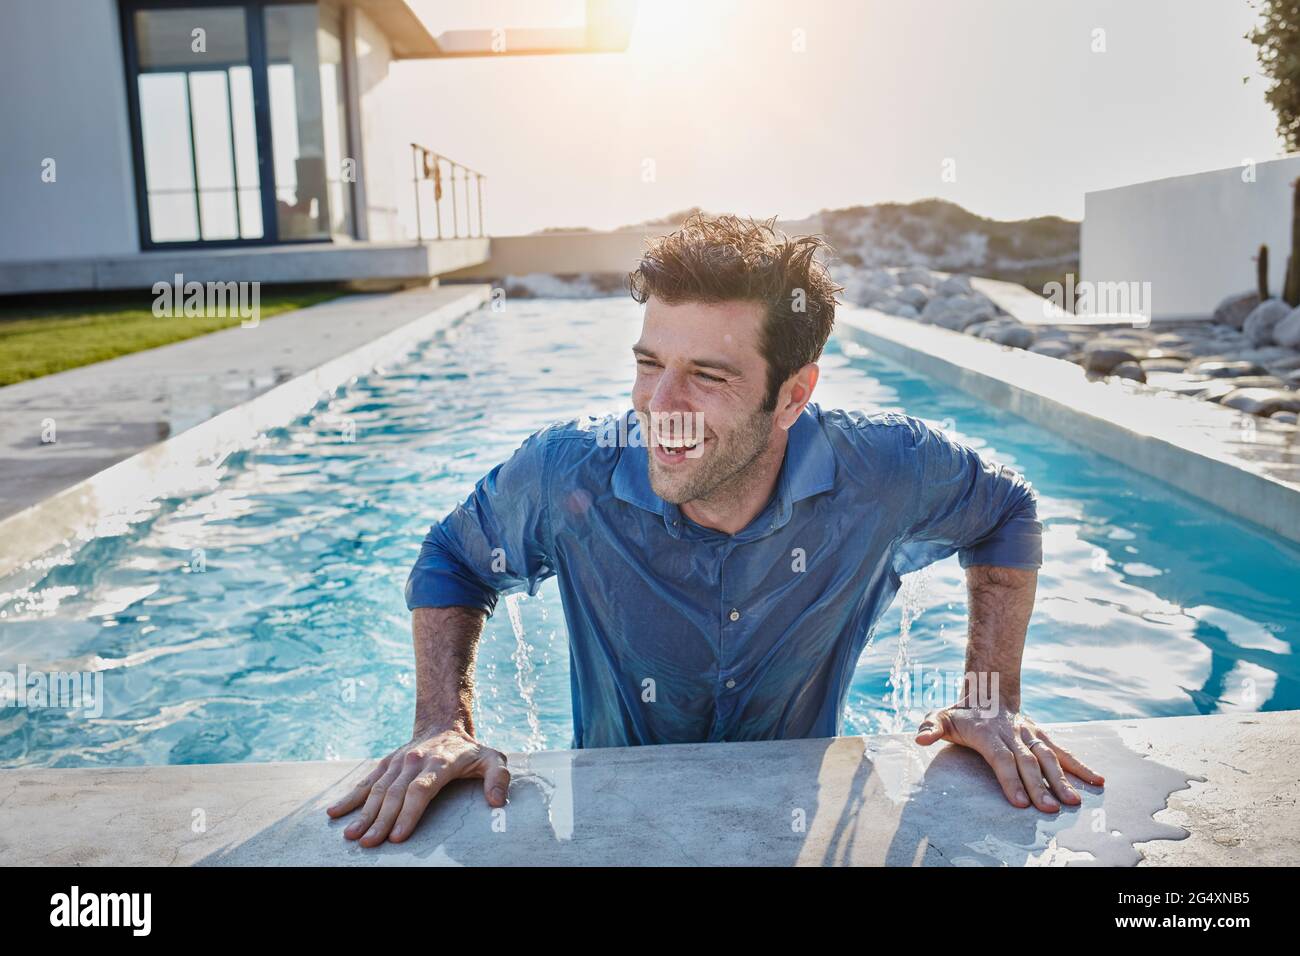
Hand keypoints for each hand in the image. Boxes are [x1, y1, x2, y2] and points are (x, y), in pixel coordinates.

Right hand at [325, 725, 509, 846]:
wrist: (443, 723)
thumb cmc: (469, 750)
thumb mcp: (492, 759)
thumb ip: (498, 778)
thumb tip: (496, 801)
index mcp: (439, 763)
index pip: (420, 790)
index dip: (408, 813)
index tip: (398, 835)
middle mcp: (414, 761)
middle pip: (394, 794)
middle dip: (381, 821)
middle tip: (369, 844)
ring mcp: (397, 762)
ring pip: (377, 789)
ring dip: (363, 813)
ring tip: (352, 835)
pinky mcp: (386, 764)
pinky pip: (366, 782)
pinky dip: (350, 797)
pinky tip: (334, 813)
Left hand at [915, 706, 1103, 811]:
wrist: (987, 690)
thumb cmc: (960, 713)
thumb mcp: (939, 717)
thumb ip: (929, 728)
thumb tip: (919, 739)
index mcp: (988, 733)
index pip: (1001, 758)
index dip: (1010, 779)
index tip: (1019, 803)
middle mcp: (1012, 733)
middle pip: (1028, 761)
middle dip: (1040, 786)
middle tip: (1050, 810)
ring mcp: (1030, 733)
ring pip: (1049, 756)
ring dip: (1063, 779)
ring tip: (1075, 801)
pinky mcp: (1041, 736)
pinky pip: (1063, 751)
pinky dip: (1080, 766)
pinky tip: (1097, 781)